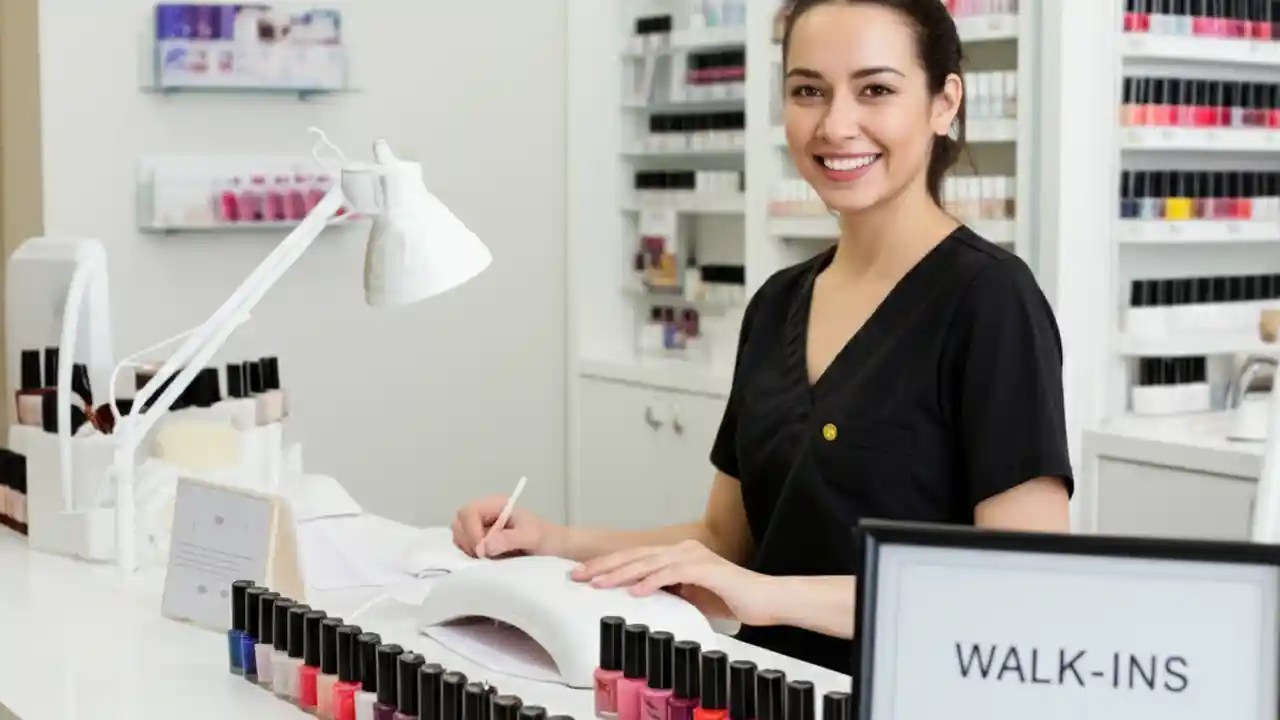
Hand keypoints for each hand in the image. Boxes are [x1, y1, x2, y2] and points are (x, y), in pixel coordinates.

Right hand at [451, 495, 565, 558]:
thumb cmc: (547, 538)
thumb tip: (484, 546)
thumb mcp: (531, 537)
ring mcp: (481, 527)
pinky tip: (486, 561)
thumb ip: (508, 539)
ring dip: (468, 549)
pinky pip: (465, 547)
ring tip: (487, 559)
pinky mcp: (481, 542)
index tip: (482, 551)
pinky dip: (470, 555)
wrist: (556, 549)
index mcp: (496, 504)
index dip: (471, 531)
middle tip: (483, 556)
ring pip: (459, 535)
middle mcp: (485, 513)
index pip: (468, 512)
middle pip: (458, 522)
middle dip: (467, 540)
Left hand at [570, 540, 778, 626]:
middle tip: (577, 575)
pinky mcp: (706, 569)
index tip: (582, 576)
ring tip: (598, 583)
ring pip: (649, 562)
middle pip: (635, 556)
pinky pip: (673, 573)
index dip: (607, 566)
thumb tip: (641, 599)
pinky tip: (635, 590)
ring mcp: (695, 557)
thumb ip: (669, 593)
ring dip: (621, 573)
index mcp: (678, 554)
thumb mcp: (692, 597)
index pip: (635, 558)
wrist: (766, 600)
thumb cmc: (732, 599)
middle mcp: (683, 550)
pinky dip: (652, 581)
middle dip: (604, 566)